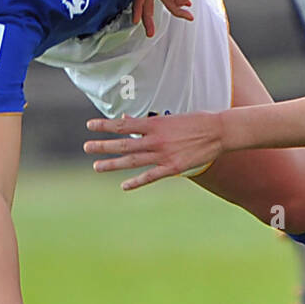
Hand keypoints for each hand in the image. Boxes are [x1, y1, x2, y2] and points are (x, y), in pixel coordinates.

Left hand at [85, 111, 223, 189]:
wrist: (218, 131)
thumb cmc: (196, 121)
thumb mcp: (170, 117)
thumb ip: (149, 122)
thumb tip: (127, 120)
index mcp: (155, 123)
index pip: (123, 125)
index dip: (105, 125)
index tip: (90, 125)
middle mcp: (155, 139)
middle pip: (123, 144)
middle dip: (103, 145)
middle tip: (86, 147)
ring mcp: (163, 155)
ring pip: (132, 161)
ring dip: (112, 163)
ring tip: (96, 166)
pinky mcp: (172, 167)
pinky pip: (150, 176)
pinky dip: (136, 182)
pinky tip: (123, 186)